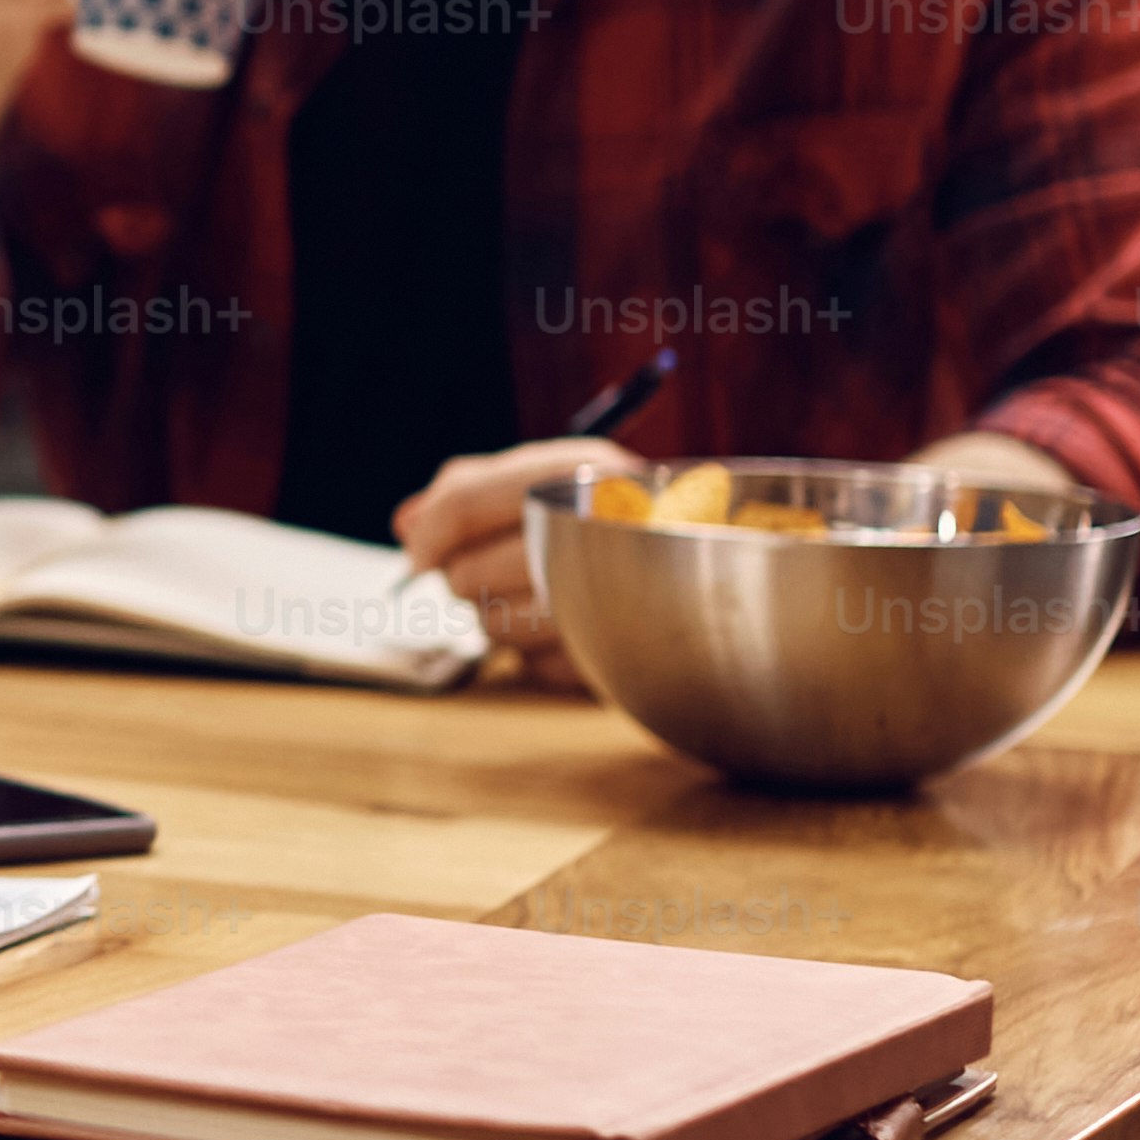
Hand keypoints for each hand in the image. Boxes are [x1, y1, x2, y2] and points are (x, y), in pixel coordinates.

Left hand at [389, 437, 644, 685]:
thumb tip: (409, 527)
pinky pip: (537, 668)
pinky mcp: (624, 659)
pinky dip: (540, 656)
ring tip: (543, 595)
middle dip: (467, 578)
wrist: (730, 564)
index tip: (418, 550)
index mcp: (583, 470)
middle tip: (499, 569)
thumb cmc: (619, 515)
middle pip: (470, 574)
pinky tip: (573, 629)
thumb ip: (469, 491)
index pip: (470, 500)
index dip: (432, 529)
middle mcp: (602, 531)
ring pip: (494, 627)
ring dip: (501, 619)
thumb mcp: (550, 479)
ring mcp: (619, 599)